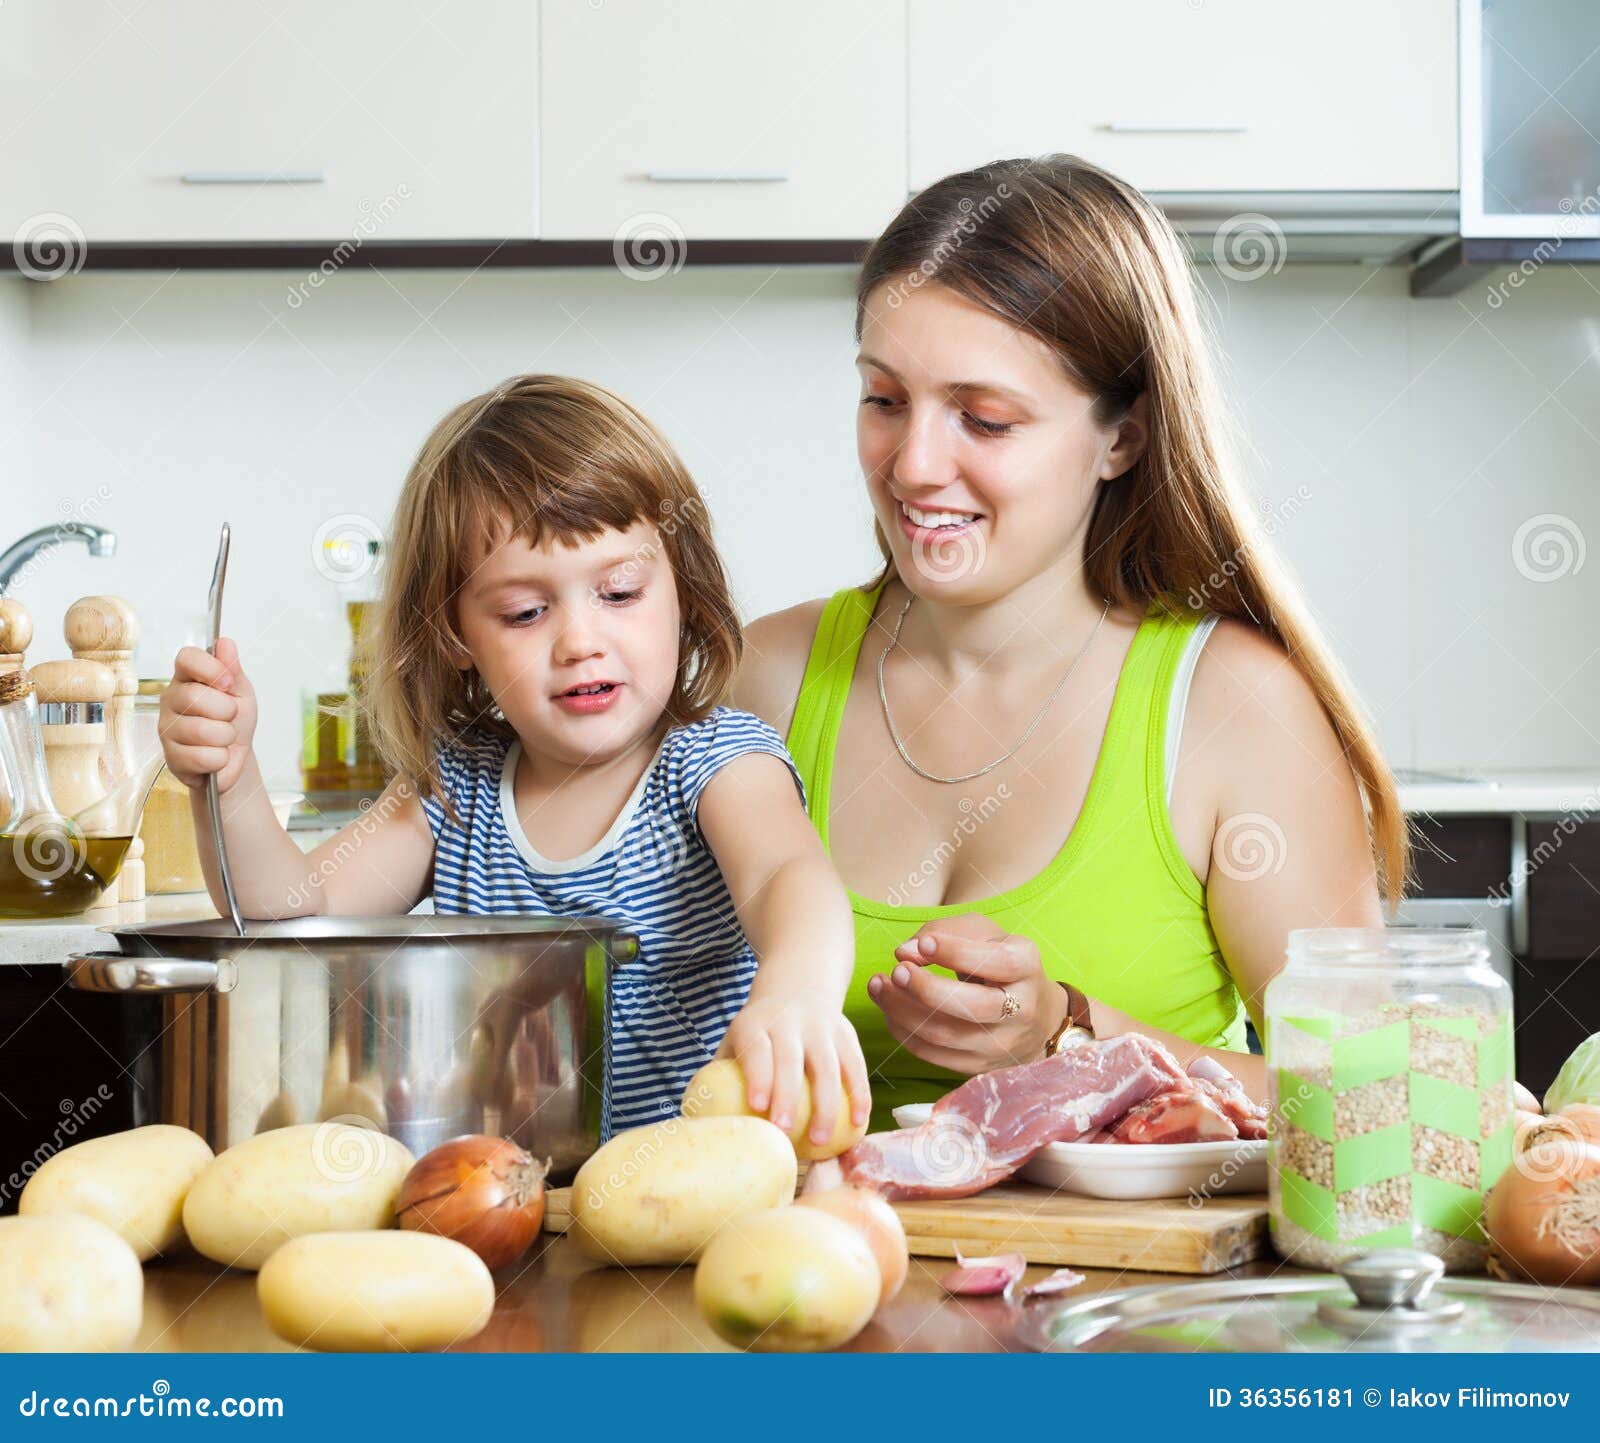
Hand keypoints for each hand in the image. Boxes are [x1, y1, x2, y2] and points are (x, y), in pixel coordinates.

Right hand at [158, 638, 257, 791]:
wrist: (235, 758)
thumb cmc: (234, 721)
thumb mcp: (240, 692)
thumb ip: (232, 669)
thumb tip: (225, 643)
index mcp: (187, 678)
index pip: (186, 658)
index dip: (210, 669)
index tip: (228, 684)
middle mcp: (171, 700)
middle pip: (194, 696)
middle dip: (226, 710)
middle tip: (229, 717)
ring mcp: (167, 729)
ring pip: (200, 730)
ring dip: (225, 736)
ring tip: (223, 737)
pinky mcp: (171, 757)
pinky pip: (202, 757)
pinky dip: (220, 759)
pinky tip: (215, 755)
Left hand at [717, 993, 870, 1146]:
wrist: (798, 983)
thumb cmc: (760, 1027)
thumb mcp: (738, 1034)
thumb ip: (722, 1069)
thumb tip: (699, 1119)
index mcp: (756, 1023)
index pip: (758, 1048)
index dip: (759, 1075)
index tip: (757, 1106)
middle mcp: (789, 1023)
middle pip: (791, 1059)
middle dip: (788, 1096)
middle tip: (785, 1132)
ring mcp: (821, 1027)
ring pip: (829, 1065)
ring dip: (827, 1104)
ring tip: (820, 1140)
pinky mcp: (846, 1034)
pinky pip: (856, 1064)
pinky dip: (859, 1093)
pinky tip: (859, 1122)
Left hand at [867, 913, 1070, 1073]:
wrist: (1032, 1013)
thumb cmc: (996, 961)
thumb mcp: (982, 933)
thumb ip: (944, 931)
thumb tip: (904, 952)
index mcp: (1026, 966)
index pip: (996, 962)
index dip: (957, 953)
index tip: (923, 944)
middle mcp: (1021, 1009)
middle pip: (971, 1007)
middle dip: (925, 989)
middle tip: (896, 971)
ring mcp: (1001, 1044)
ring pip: (945, 1035)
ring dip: (902, 1011)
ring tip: (878, 986)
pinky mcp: (979, 1066)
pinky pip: (933, 1055)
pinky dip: (903, 1031)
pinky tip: (889, 1009)